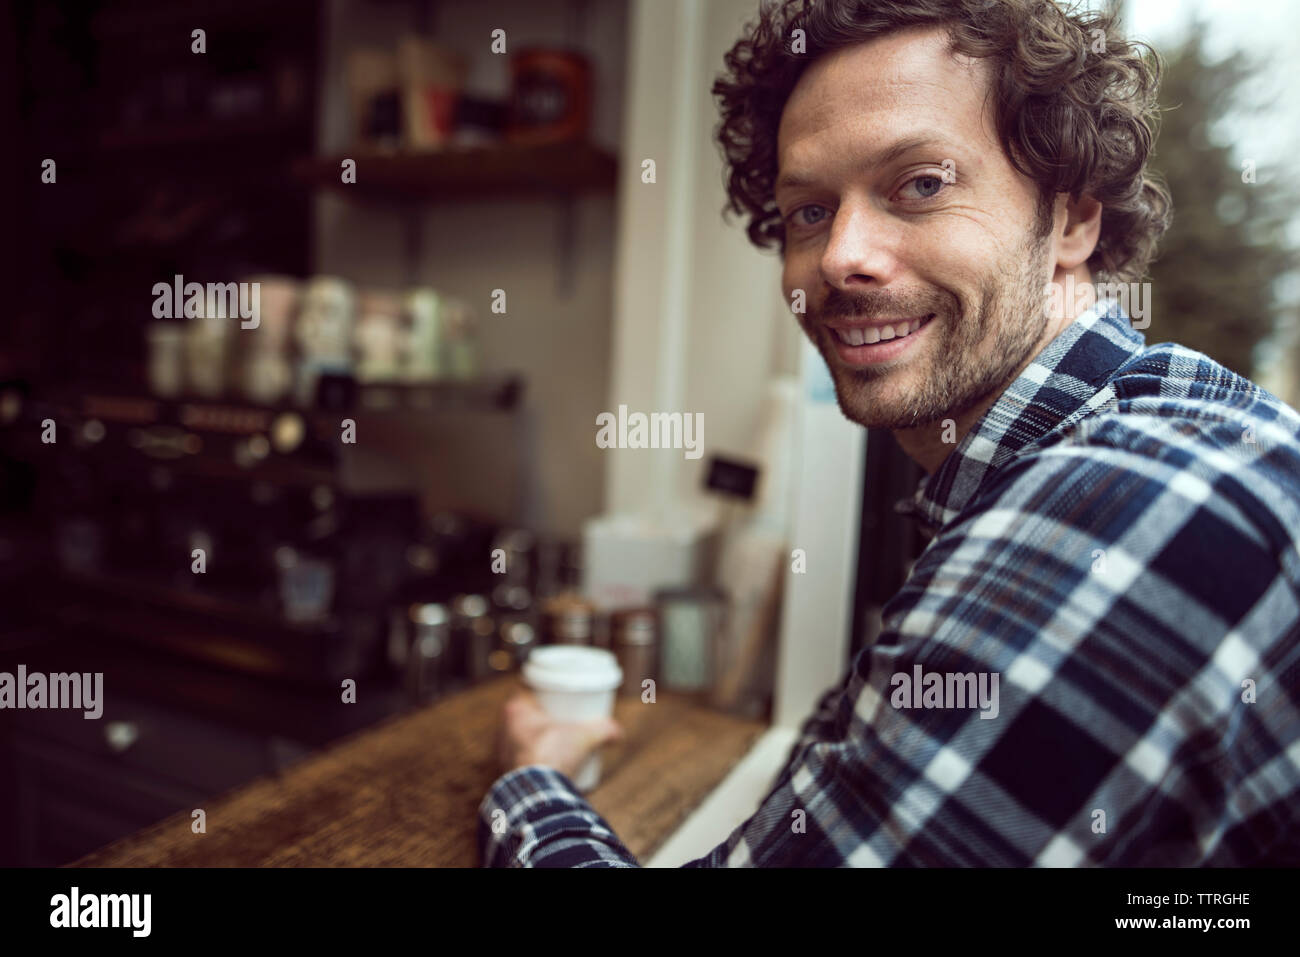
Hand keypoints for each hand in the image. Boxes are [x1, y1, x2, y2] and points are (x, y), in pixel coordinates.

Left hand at [496, 689, 623, 780]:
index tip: (555, 692)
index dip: (540, 687)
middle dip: (542, 714)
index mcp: (516, 710)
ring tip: (557, 739)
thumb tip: (618, 732)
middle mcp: (503, 729)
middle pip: (523, 713)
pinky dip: (534, 757)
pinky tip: (548, 762)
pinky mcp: (507, 771)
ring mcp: (503, 751)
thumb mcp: (585, 736)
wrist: (537, 793)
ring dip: (536, 736)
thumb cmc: (554, 755)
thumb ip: (604, 729)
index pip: (524, 688)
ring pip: (520, 736)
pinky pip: (521, 758)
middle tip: (561, 715)